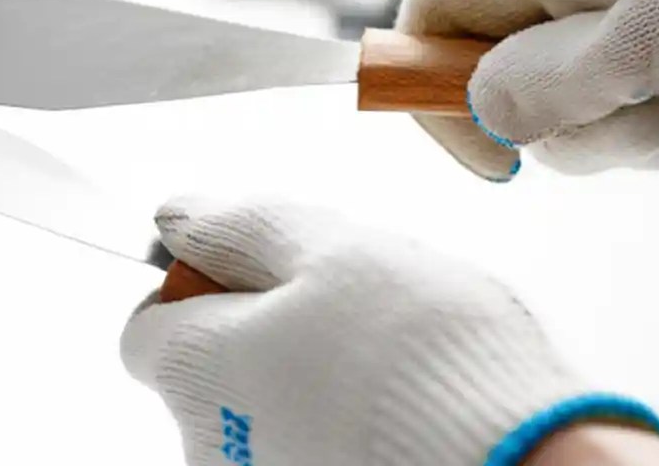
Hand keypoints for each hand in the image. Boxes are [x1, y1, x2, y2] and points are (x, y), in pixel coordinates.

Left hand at [120, 196, 658, 465]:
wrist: (512, 459)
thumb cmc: (421, 353)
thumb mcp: (325, 247)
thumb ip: (238, 228)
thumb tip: (175, 217)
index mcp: (196, 368)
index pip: (146, 325)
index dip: (199, 286)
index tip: (260, 271)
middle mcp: (208, 442)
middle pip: (206, 369)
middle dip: (259, 328)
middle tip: (342, 304)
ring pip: (260, 408)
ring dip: (301, 373)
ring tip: (382, 354)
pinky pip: (303, 443)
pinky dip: (332, 420)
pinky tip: (391, 403)